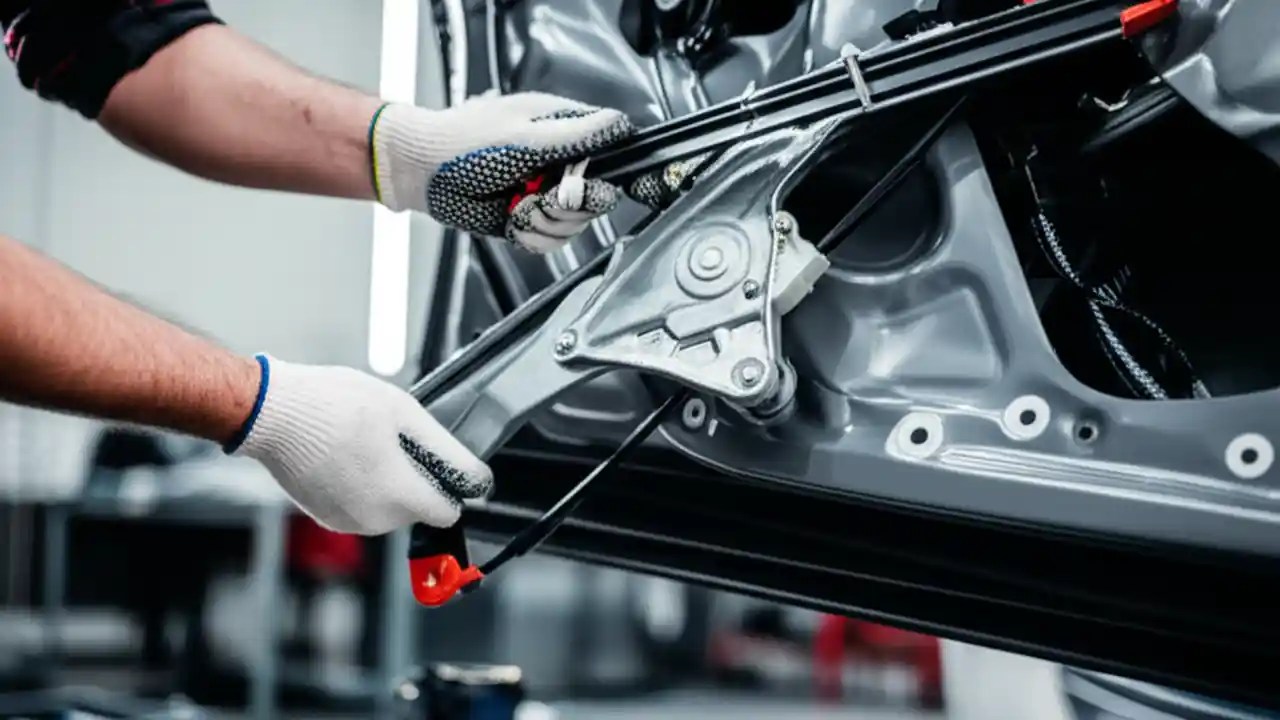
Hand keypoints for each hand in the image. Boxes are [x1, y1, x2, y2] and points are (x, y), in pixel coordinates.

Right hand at [228, 355, 491, 533]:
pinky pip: (361, 507)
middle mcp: (374, 519)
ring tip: (366, 443)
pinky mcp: (325, 516)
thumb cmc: (330, 406)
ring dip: (388, 482)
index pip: (448, 512)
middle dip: (416, 478)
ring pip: (389, 508)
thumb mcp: (403, 412)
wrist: (270, 413)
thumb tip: (474, 475)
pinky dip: (361, 486)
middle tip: (394, 440)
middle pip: (418, 508)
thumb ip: (445, 449)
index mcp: (398, 496)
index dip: (453, 486)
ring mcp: (346, 521)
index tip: (444, 464)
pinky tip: (347, 454)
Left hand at [370, 92, 633, 252]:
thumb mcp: (525, 137)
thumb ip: (574, 135)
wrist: (423, 173)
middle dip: (572, 204)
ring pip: (575, 224)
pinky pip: (551, 241)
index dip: (612, 169)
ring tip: (521, 208)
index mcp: (563, 131)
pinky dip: (533, 236)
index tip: (591, 183)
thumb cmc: (466, 144)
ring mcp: (544, 194)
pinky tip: (514, 221)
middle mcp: (559, 163)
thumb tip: (619, 123)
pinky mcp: (529, 220)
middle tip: (547, 198)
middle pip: (598, 196)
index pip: (611, 148)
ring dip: (548, 222)